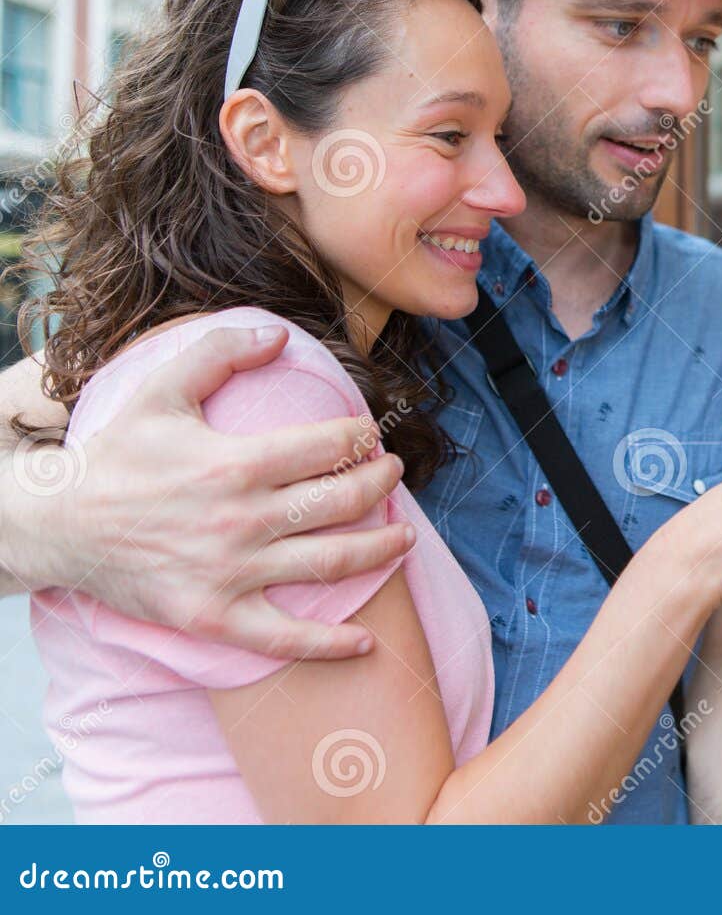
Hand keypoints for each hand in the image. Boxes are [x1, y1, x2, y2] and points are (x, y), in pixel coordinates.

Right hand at [13, 326, 410, 658]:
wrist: (58, 526)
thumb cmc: (117, 456)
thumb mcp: (161, 390)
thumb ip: (219, 351)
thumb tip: (279, 333)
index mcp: (238, 463)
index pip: (330, 446)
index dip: (361, 438)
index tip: (369, 435)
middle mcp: (243, 519)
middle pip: (343, 501)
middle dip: (382, 483)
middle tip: (393, 473)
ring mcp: (232, 573)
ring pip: (331, 563)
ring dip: (382, 550)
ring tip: (406, 536)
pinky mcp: (215, 617)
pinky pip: (284, 638)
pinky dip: (330, 645)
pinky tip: (366, 643)